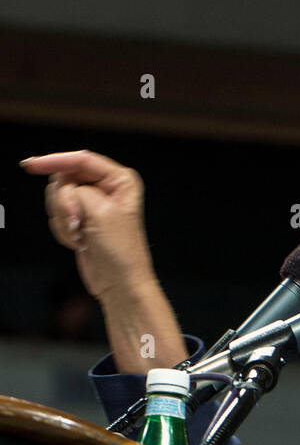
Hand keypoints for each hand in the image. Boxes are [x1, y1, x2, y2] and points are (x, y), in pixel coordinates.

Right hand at [21, 149, 155, 301]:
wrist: (120, 284)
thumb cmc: (122, 253)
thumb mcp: (100, 211)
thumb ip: (76, 190)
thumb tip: (63, 190)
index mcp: (120, 180)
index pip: (81, 159)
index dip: (55, 161)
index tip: (33, 165)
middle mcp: (106, 189)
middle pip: (65, 178)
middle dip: (64, 202)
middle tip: (76, 221)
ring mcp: (91, 205)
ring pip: (57, 197)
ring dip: (63, 219)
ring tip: (81, 235)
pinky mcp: (80, 220)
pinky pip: (56, 214)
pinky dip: (62, 229)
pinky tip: (79, 242)